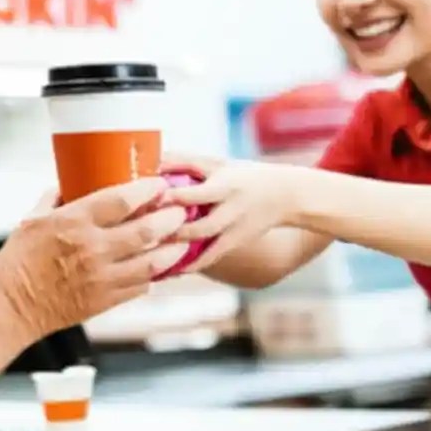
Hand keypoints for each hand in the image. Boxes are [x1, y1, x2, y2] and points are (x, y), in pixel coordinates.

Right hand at [0, 178, 191, 338]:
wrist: (11, 307)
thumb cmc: (17, 262)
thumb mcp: (31, 219)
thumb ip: (54, 199)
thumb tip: (69, 184)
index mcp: (73, 222)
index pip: (122, 199)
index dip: (147, 190)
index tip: (159, 184)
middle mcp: (93, 248)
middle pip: (146, 230)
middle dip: (170, 218)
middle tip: (180, 210)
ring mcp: (102, 277)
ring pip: (152, 262)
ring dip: (172, 249)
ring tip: (180, 240)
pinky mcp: (105, 301)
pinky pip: (141, 286)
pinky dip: (153, 275)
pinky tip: (158, 267)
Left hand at [160, 155, 305, 273]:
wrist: (286, 195)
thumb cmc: (244, 175)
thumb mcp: (219, 163)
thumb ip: (187, 163)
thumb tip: (153, 160)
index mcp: (226, 185)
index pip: (199, 193)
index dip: (175, 197)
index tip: (151, 199)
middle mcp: (231, 209)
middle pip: (202, 226)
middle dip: (175, 231)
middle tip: (145, 232)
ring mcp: (234, 229)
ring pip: (205, 245)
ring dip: (178, 250)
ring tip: (149, 252)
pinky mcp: (235, 242)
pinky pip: (211, 257)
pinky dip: (190, 265)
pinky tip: (168, 270)